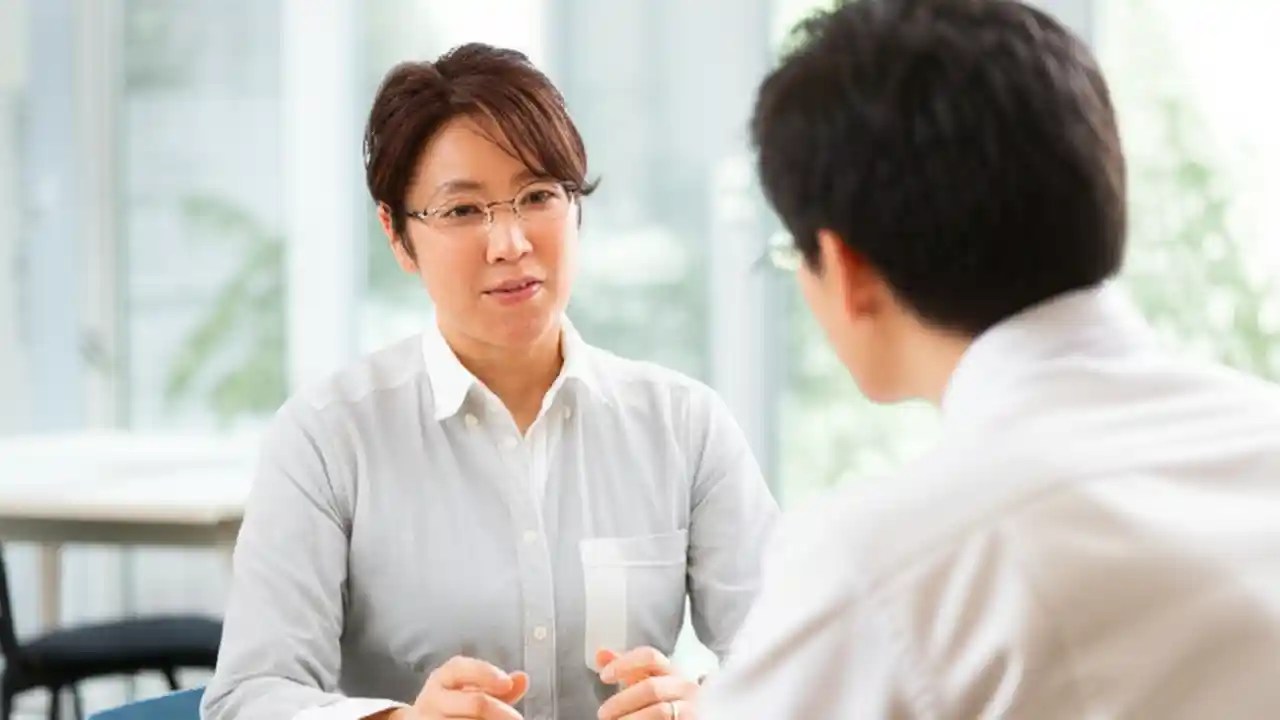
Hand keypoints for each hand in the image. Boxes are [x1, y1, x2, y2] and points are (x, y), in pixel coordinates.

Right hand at [398, 655, 528, 718]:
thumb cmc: (452, 703)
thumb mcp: (469, 688)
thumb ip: (497, 685)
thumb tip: (522, 678)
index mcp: (443, 677)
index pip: (462, 669)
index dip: (487, 674)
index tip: (507, 683)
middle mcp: (433, 698)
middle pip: (475, 703)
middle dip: (501, 711)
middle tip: (518, 719)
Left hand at [596, 647, 698, 719]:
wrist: (683, 718)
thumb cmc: (660, 701)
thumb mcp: (642, 682)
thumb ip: (625, 668)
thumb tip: (601, 653)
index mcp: (670, 669)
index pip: (649, 656)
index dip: (624, 664)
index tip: (604, 676)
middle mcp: (683, 685)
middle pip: (651, 687)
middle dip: (622, 701)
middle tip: (603, 713)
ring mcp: (689, 707)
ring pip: (660, 711)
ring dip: (632, 719)